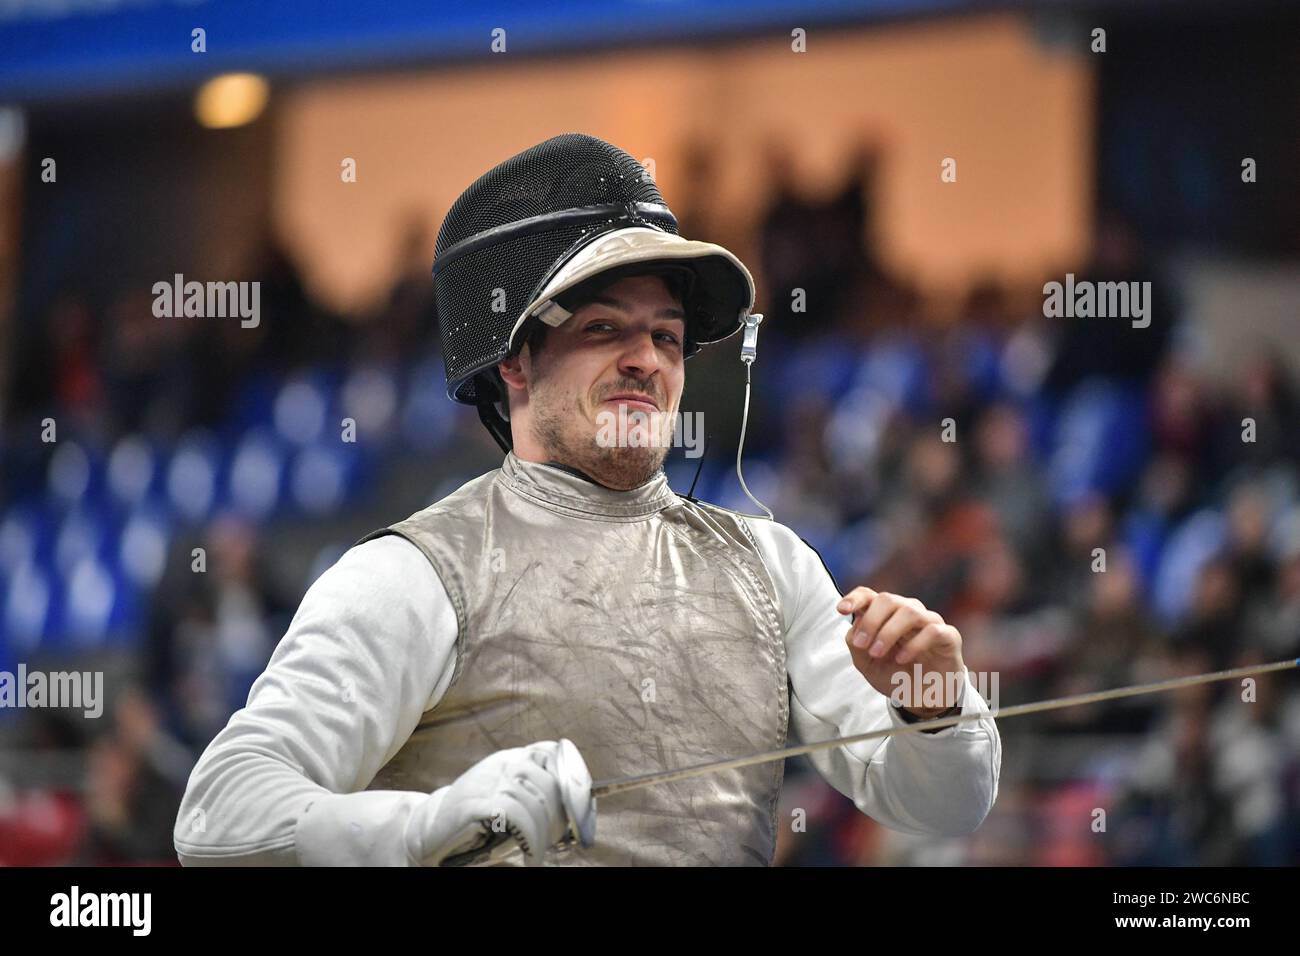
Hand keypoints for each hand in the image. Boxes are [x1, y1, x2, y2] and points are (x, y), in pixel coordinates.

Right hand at [404, 739, 593, 866]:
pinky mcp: (476, 805)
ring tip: (538, 850)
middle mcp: (500, 766)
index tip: (576, 803)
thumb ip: (531, 789)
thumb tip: (572, 803)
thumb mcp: (504, 794)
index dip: (569, 775)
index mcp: (508, 759)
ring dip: (544, 833)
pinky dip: (529, 838)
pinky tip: (530, 853)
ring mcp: (487, 783)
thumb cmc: (474, 817)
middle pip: (548, 781)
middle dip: (559, 814)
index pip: (549, 751)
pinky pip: (516, 814)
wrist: (428, 827)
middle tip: (556, 838)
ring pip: (535, 801)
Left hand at [836, 587, 965, 717]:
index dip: (855, 598)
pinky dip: (914, 644)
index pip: (869, 595)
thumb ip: (856, 644)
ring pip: (909, 611)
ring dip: (888, 632)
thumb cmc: (896, 675)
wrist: (923, 699)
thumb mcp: (867, 664)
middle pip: (887, 599)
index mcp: (885, 615)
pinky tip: (902, 659)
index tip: (841, 610)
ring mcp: (929, 621)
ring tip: (877, 653)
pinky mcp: (948, 636)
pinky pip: (932, 630)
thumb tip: (854, 627)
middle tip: (862, 644)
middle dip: (871, 621)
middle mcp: (907, 612)